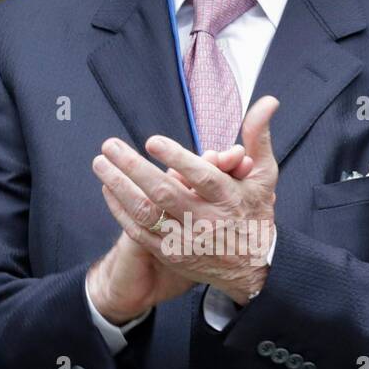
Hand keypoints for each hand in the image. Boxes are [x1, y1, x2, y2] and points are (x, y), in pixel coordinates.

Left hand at [87, 141, 257, 322]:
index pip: (201, 177)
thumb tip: (267, 101)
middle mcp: (206, 220)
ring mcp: (187, 240)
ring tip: (101, 164)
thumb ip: (258, 137)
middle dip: (133, 168)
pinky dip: (121, 211)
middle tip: (110, 146)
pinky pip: (140, 232)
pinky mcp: (172, 254)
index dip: (176, 158)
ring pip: (147, 213)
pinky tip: (108, 190)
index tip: (152, 141)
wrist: (254, 267)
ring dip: (119, 187)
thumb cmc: (256, 213)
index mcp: (228, 198)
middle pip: (165, 193)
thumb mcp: (263, 175)